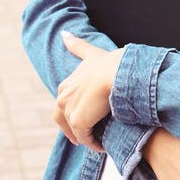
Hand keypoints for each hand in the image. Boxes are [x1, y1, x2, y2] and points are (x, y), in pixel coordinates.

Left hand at [54, 31, 123, 151]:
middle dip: (74, 129)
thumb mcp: (91, 54)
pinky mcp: (78, 122)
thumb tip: (63, 34)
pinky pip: (84, 138)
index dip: (73, 113)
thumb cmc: (108, 63)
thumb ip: (77, 45)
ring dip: (85, 137)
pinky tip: (102, 145)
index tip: (84, 119)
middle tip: (87, 137)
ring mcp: (69, 110)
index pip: (64, 104)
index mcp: (65, 85)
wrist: (116, 73)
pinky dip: (93, 144)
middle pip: (64, 120)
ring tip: (98, 142)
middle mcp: (63, 98)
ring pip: (75, 130)